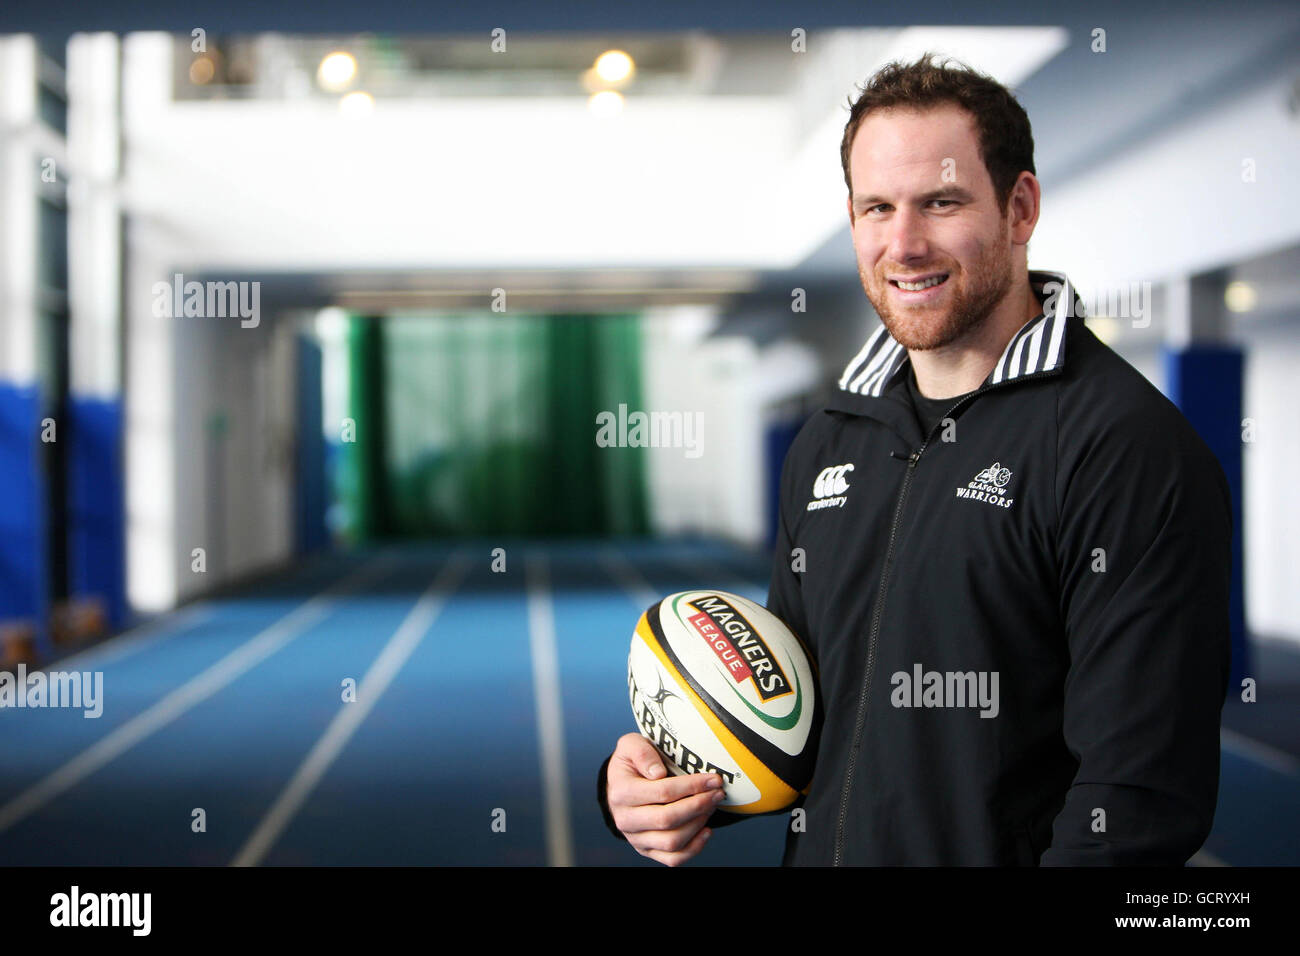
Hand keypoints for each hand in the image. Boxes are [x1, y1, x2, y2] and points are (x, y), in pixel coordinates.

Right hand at [606, 732, 725, 865]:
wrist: (620, 785)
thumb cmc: (632, 762)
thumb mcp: (630, 745)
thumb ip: (642, 752)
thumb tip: (658, 773)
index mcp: (622, 792)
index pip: (663, 792)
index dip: (692, 786)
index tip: (714, 780)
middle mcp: (625, 819)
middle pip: (668, 819)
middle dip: (699, 805)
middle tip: (717, 794)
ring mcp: (636, 837)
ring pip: (672, 841)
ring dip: (698, 824)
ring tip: (711, 807)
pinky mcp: (646, 849)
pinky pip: (672, 859)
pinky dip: (694, 848)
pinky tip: (706, 830)